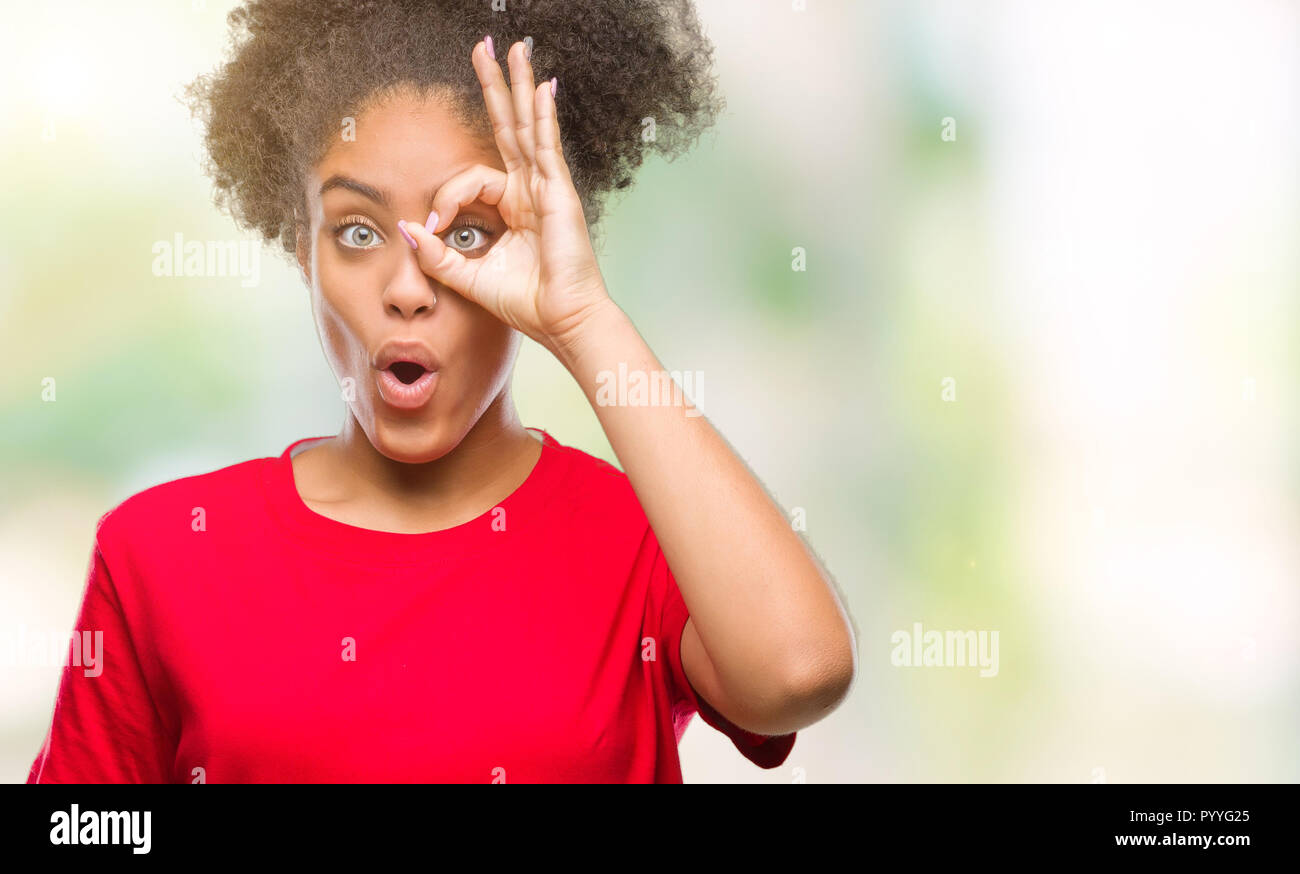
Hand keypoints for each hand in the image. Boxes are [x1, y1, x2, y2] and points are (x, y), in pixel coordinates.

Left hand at [399, 38, 614, 355]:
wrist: (561, 321)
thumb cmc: (527, 304)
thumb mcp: (468, 277)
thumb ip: (437, 254)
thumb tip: (407, 227)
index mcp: (512, 209)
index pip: (471, 180)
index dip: (445, 198)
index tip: (432, 228)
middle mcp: (531, 192)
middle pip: (508, 128)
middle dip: (495, 88)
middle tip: (484, 48)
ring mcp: (547, 189)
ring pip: (528, 126)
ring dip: (519, 86)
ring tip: (514, 49)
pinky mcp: (558, 193)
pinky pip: (546, 146)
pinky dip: (543, 115)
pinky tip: (540, 86)